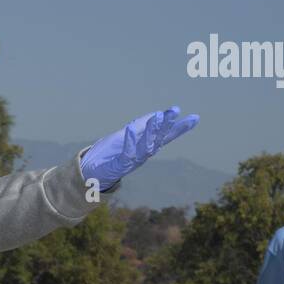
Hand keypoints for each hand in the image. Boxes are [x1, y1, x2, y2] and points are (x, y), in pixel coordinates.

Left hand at [79, 106, 198, 190]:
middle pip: (158, 139)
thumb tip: (157, 114)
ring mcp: (132, 161)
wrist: (89, 172)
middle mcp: (142, 154)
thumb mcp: (126, 135)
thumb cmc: (109, 153)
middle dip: (167, 125)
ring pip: (146, 146)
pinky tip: (130, 129)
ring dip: (151, 131)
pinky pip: (126, 154)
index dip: (180, 128)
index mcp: (146, 147)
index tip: (195, 118)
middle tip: (175, 111)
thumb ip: (141, 125)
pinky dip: (130, 142)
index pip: (166, 136)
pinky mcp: (119, 166)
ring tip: (157, 116)